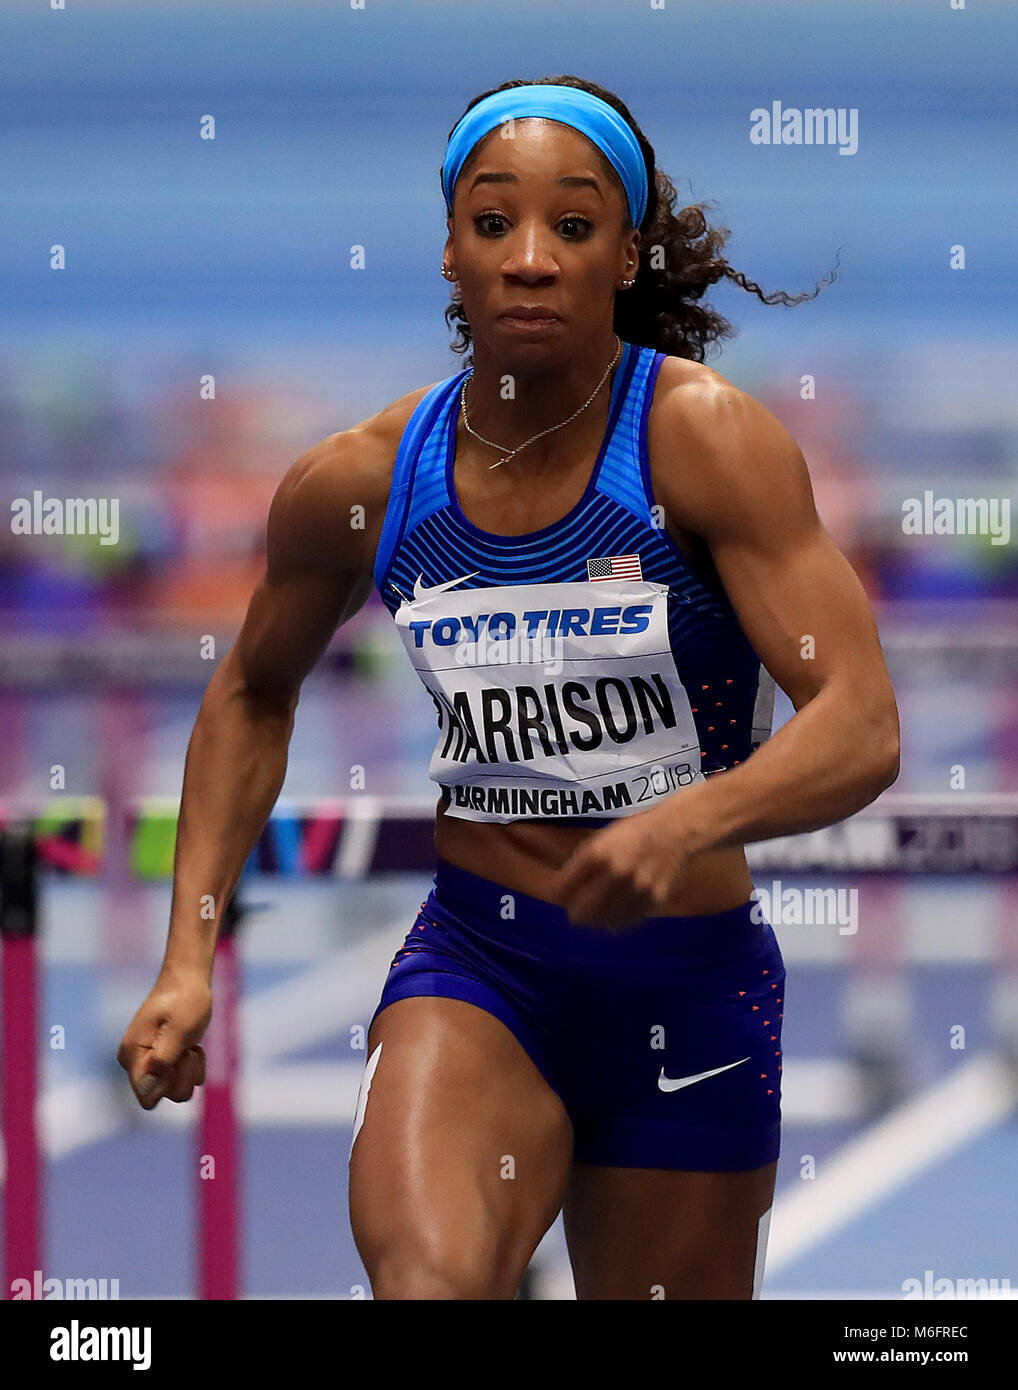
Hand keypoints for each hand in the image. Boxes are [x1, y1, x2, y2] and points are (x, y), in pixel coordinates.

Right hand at [116, 971, 211, 1108]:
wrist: (187, 980)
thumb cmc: (185, 1001)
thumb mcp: (180, 1029)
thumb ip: (162, 1060)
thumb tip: (147, 1090)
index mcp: (132, 1055)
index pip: (146, 1096)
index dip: (168, 1085)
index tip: (177, 1058)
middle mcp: (135, 1063)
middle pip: (163, 1096)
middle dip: (182, 1075)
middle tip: (186, 1047)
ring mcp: (148, 1063)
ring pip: (175, 1090)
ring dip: (188, 1069)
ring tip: (189, 1044)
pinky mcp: (162, 1061)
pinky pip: (182, 1079)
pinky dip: (192, 1065)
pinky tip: (192, 1045)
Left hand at [556, 801, 692, 927]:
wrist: (675, 832)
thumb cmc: (632, 833)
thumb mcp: (599, 841)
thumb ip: (580, 867)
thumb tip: (559, 894)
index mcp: (596, 854)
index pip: (561, 892)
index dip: (556, 896)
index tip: (560, 896)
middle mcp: (615, 874)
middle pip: (579, 914)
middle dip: (574, 912)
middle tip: (577, 907)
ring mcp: (635, 891)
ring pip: (601, 923)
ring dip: (595, 919)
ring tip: (597, 910)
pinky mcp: (652, 902)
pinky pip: (624, 923)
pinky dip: (616, 921)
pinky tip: (615, 911)